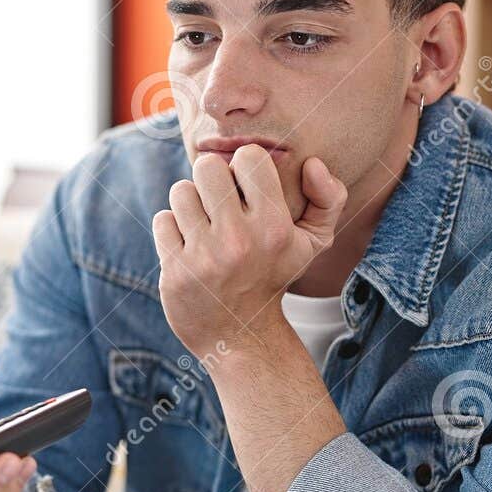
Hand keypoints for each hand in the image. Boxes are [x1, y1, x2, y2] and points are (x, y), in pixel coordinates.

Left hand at [152, 146, 346, 356]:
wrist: (240, 334)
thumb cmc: (274, 275)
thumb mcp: (313, 243)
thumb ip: (329, 198)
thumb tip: (313, 163)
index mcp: (275, 227)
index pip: (248, 157)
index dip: (244, 168)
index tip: (245, 191)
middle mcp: (240, 241)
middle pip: (207, 167)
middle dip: (211, 181)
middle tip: (219, 206)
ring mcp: (205, 257)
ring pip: (181, 191)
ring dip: (190, 205)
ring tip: (204, 227)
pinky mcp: (176, 271)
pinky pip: (162, 220)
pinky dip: (172, 230)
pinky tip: (188, 247)